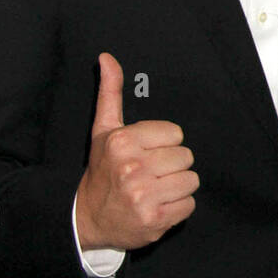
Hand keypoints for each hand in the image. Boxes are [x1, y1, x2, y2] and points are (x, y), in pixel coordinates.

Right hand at [75, 52, 197, 250]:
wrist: (87, 217)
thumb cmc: (102, 170)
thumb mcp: (104, 130)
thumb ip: (110, 92)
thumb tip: (107, 57)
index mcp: (122, 141)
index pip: (176, 134)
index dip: (164, 144)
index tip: (146, 153)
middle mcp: (132, 167)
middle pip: (186, 157)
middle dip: (172, 166)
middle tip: (151, 174)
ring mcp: (143, 196)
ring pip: (191, 181)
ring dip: (177, 187)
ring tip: (155, 190)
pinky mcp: (155, 219)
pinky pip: (189, 205)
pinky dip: (178, 208)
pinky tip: (158, 206)